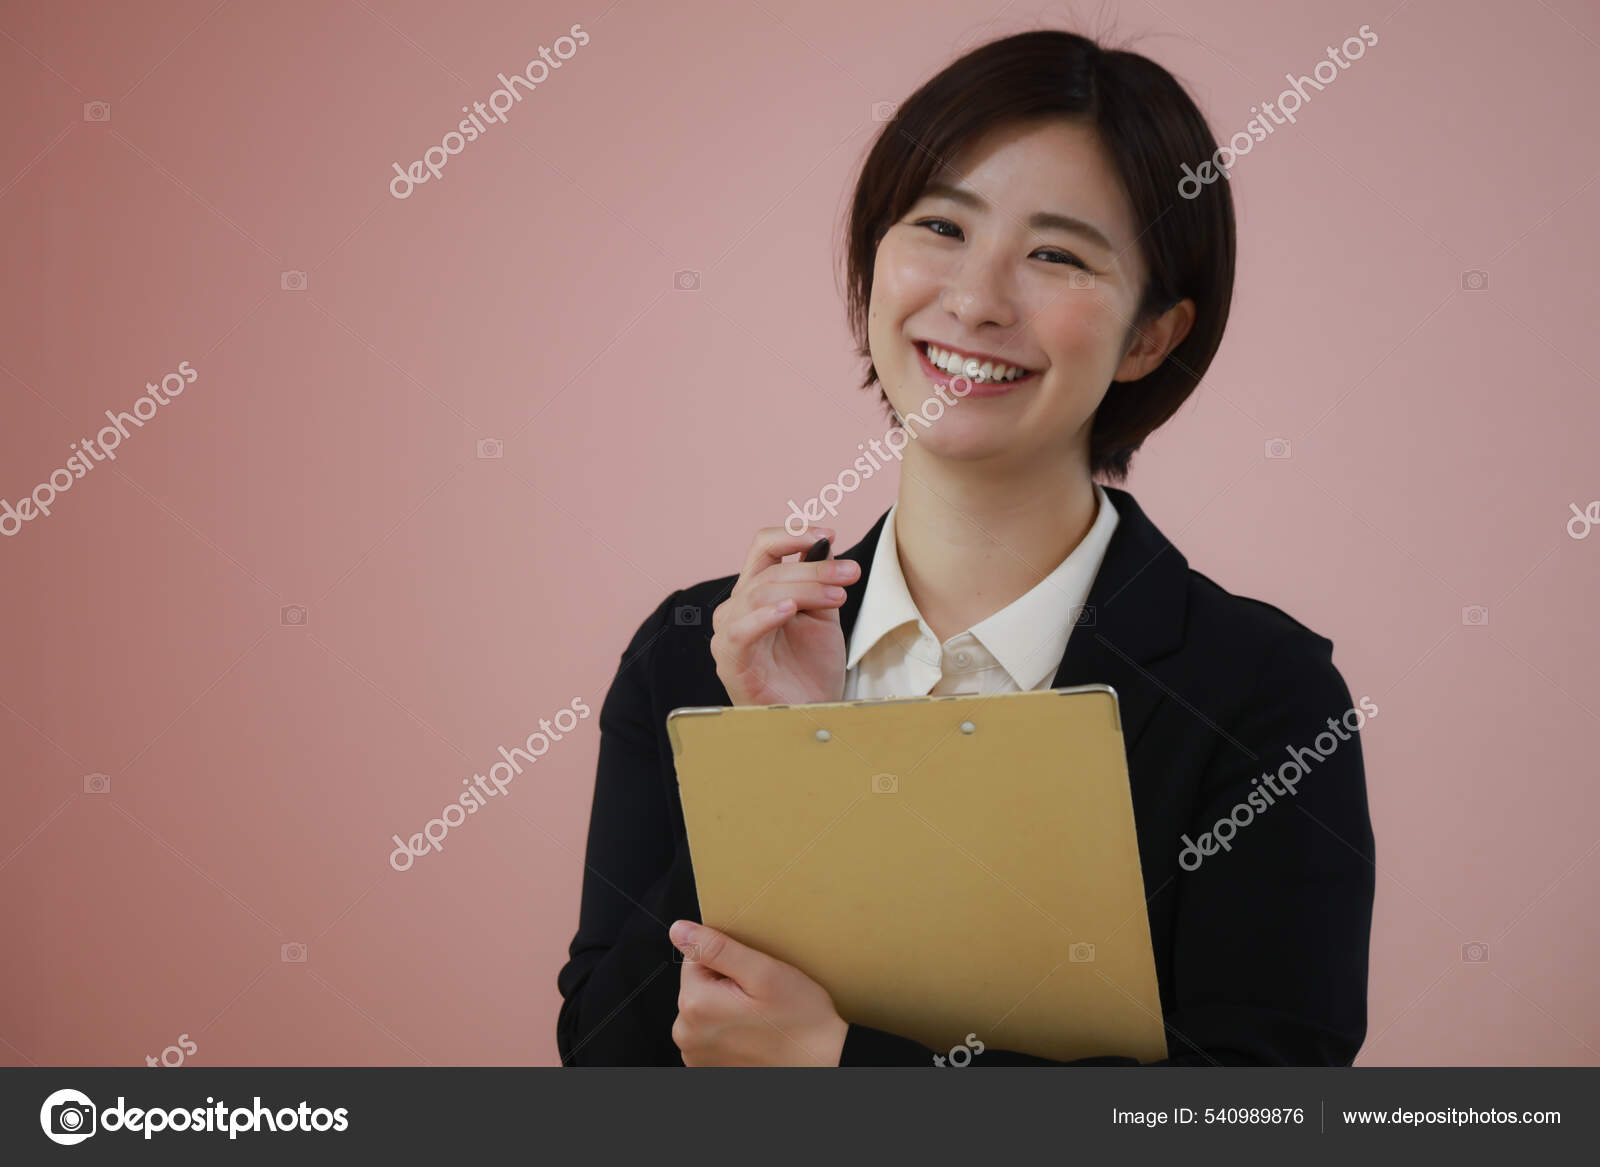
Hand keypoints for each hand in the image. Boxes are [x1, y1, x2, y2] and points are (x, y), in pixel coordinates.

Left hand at [669, 921, 847, 1065]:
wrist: (822, 1063)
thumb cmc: (799, 1019)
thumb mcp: (763, 972)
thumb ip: (716, 948)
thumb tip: (679, 930)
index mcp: (695, 1005)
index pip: (695, 959)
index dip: (727, 961)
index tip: (752, 977)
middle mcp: (686, 1034)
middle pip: (699, 986)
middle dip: (725, 984)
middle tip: (759, 997)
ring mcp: (695, 1055)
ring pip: (705, 1009)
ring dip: (727, 1007)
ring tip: (759, 1016)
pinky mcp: (707, 1067)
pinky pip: (710, 1033)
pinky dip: (729, 1030)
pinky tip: (754, 1034)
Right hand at [709, 526, 858, 705]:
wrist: (813, 714)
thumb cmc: (811, 669)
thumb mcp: (822, 616)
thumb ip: (819, 580)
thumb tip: (823, 541)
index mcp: (756, 592)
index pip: (763, 548)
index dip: (793, 536)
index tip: (830, 534)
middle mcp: (737, 608)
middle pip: (769, 571)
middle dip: (815, 569)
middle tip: (851, 573)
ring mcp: (729, 633)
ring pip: (759, 593)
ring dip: (804, 589)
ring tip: (838, 596)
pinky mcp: (731, 660)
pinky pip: (740, 630)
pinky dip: (764, 616)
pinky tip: (789, 610)